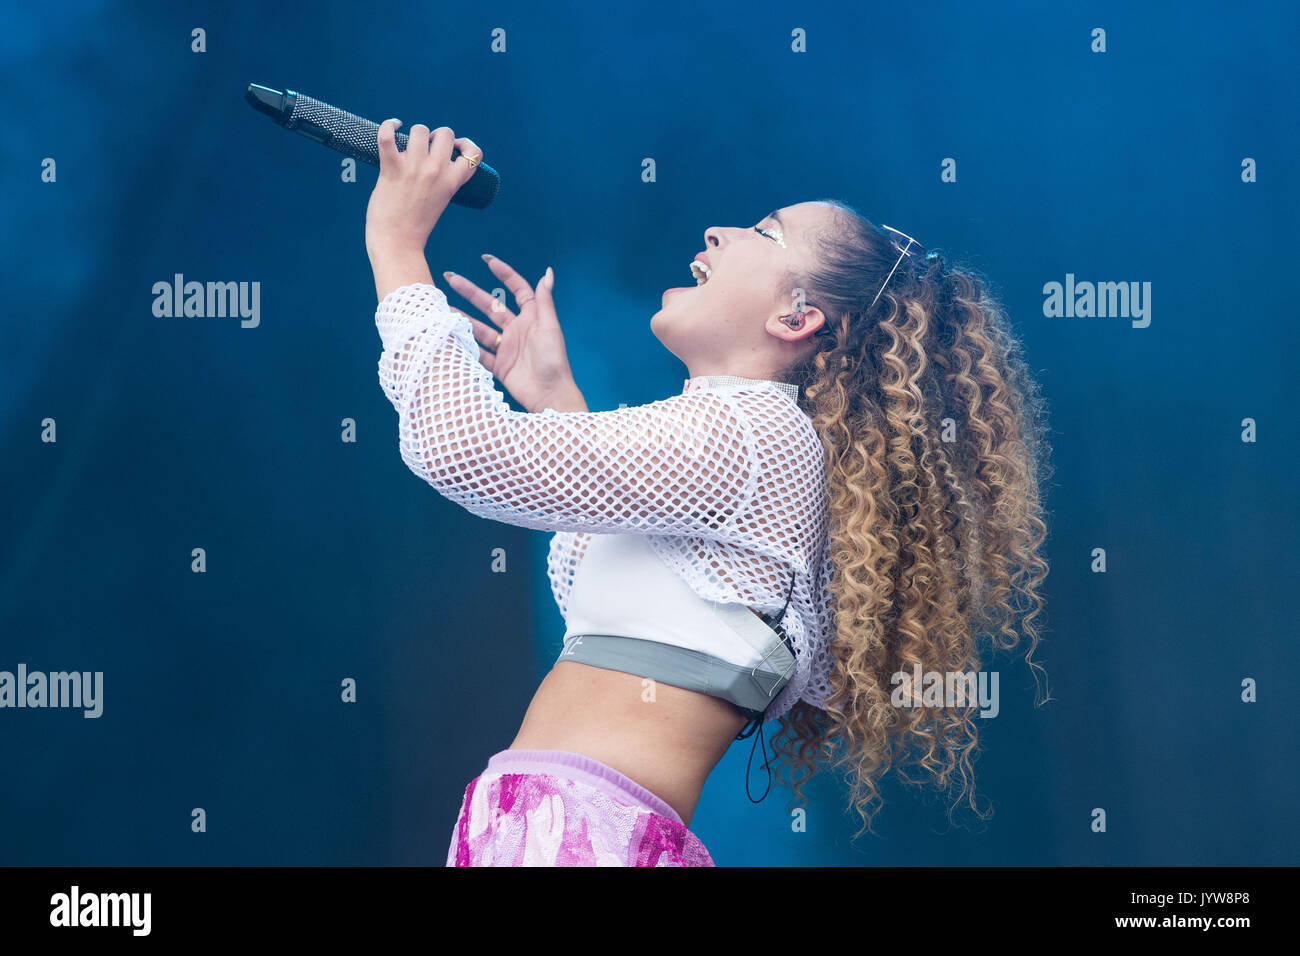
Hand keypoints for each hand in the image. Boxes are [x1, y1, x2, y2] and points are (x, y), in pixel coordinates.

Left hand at [365, 119, 480, 256]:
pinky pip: (388, 136)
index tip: (454, 149)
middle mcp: (437, 171)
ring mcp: (414, 168)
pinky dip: (389, 126)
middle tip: (425, 149)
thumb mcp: (440, 200)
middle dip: (435, 136)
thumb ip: (441, 180)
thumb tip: (429, 156)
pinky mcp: (392, 169)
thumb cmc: (416, 225)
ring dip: (413, 134)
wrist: (398, 243)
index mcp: (452, 181)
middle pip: (445, 133)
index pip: (474, 154)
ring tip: (406, 144)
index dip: (465, 145)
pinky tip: (392, 125)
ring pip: (419, 130)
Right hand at [442, 256, 586, 412]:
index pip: (517, 289)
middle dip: (470, 291)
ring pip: (479, 328)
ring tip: (441, 307)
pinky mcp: (499, 366)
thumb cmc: (554, 361)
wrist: (550, 396)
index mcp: (532, 318)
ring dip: (462, 317)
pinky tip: (450, 335)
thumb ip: (544, 301)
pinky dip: (465, 344)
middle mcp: (517, 330)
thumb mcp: (550, 327)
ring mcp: (506, 348)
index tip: (486, 259)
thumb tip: (547, 272)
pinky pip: (478, 352)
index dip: (504, 273)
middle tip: (449, 277)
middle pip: (490, 305)